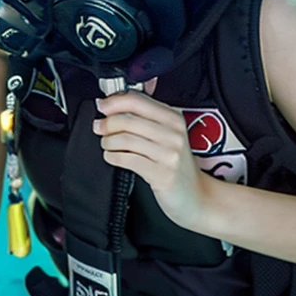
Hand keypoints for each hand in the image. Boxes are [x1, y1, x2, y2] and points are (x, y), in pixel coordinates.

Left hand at [93, 90, 210, 231]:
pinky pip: (127, 159)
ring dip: (108, 141)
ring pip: (125, 139)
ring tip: (107, 144)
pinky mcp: (162, 173)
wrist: (196, 195)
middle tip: (99, 127)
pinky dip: (113, 156)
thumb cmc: (175, 164)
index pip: (138, 100)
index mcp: (174, 117)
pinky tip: (112, 156)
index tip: (102, 106)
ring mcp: (169, 154)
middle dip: (107, 123)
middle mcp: (174, 133)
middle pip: (129, 119)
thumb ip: (145, 117)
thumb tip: (113, 102)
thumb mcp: (166, 134)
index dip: (114, 102)